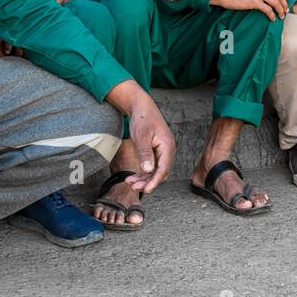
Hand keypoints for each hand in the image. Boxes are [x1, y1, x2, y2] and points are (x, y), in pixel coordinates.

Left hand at [105, 80, 175, 194]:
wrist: (141, 106)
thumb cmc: (142, 118)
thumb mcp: (141, 136)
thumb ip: (145, 153)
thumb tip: (148, 170)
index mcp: (167, 146)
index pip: (163, 169)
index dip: (155, 181)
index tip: (145, 190)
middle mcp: (167, 150)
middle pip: (160, 172)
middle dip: (147, 182)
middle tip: (133, 187)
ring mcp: (162, 151)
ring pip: (155, 171)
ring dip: (144, 178)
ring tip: (130, 183)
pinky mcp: (156, 151)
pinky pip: (151, 166)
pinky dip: (143, 172)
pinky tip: (133, 176)